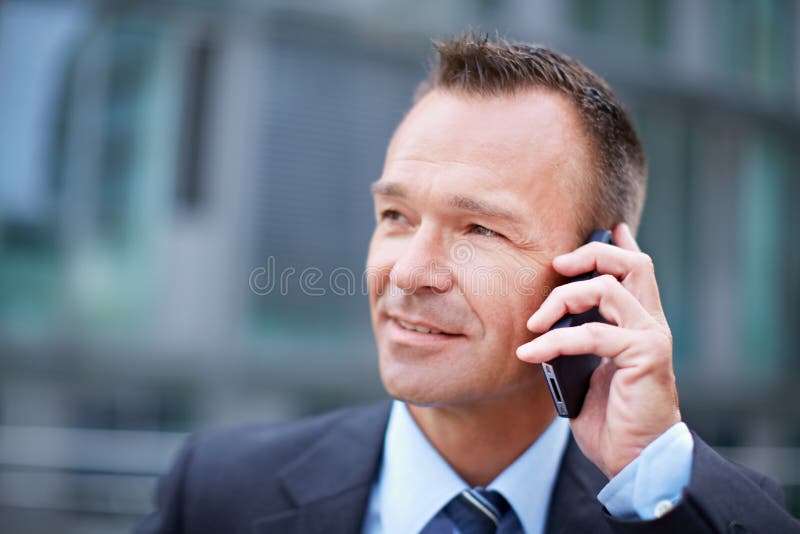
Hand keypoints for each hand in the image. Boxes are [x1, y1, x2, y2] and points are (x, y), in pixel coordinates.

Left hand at [516, 223, 680, 478]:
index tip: (605, 227)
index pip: (635, 269)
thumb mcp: (588, 368)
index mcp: (639, 322)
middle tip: (555, 266)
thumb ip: (579, 338)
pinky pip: (593, 334)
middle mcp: (651, 323)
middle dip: (589, 255)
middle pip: (631, 263)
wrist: (635, 458)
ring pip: (607, 288)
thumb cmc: (610, 415)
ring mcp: (651, 336)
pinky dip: (556, 341)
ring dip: (562, 299)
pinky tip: (531, 354)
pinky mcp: (646, 356)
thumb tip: (547, 319)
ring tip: (534, 323)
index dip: (619, 244)